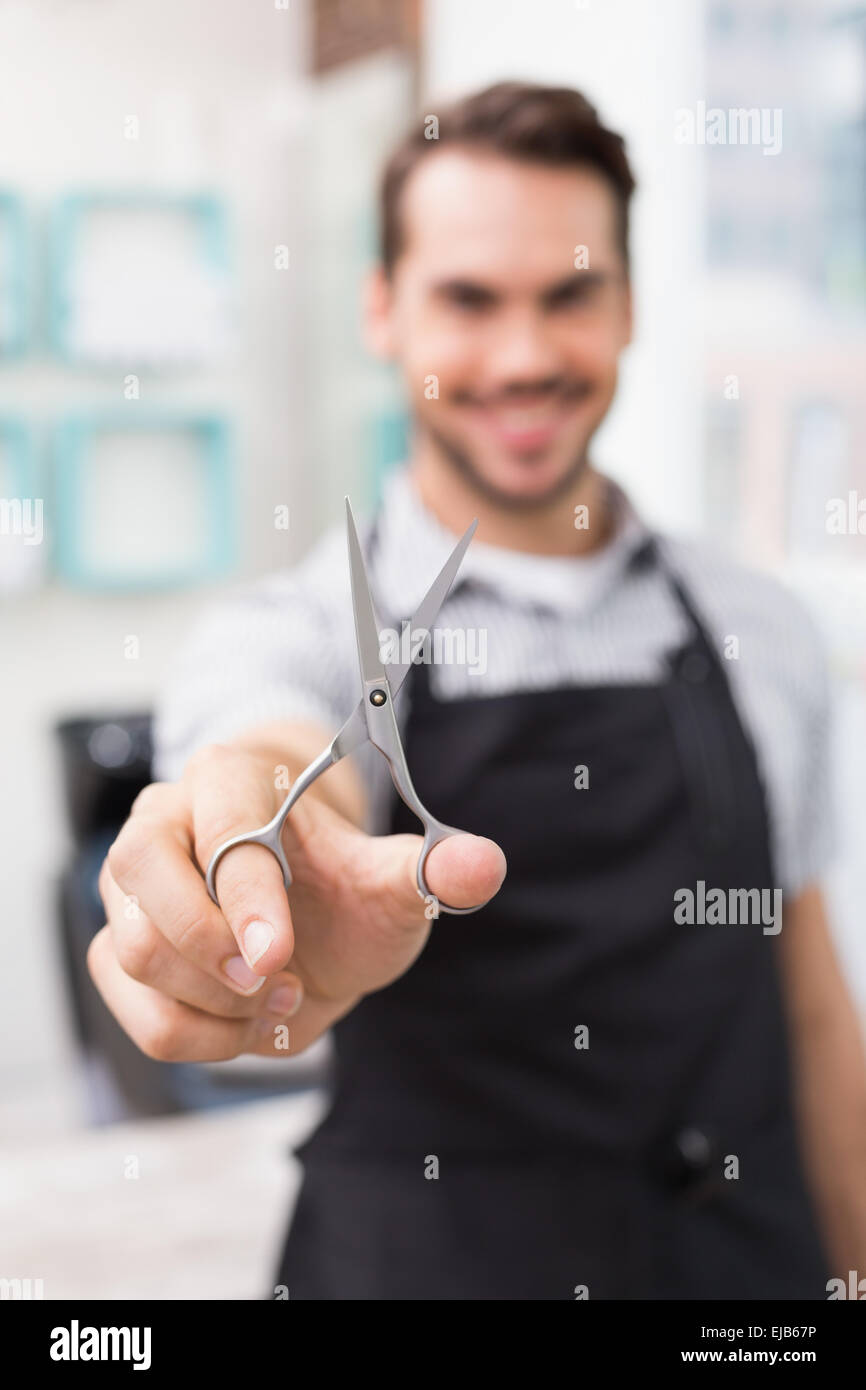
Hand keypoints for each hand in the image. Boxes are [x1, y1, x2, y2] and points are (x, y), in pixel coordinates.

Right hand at [88, 740, 505, 1061]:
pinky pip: (135, 1010)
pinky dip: (197, 1035)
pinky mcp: (118, 950)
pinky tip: (247, 1022)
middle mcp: (161, 821)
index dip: (245, 894)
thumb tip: (484, 864)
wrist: (315, 924)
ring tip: (281, 996)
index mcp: (228, 780)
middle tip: (280, 978)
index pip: (216, 825)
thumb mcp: (394, 879)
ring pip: (133, 951)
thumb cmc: (344, 887)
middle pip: (140, 877)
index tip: (280, 956)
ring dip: (214, 1000)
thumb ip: (434, 870)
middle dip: (210, 948)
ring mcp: (129, 890)